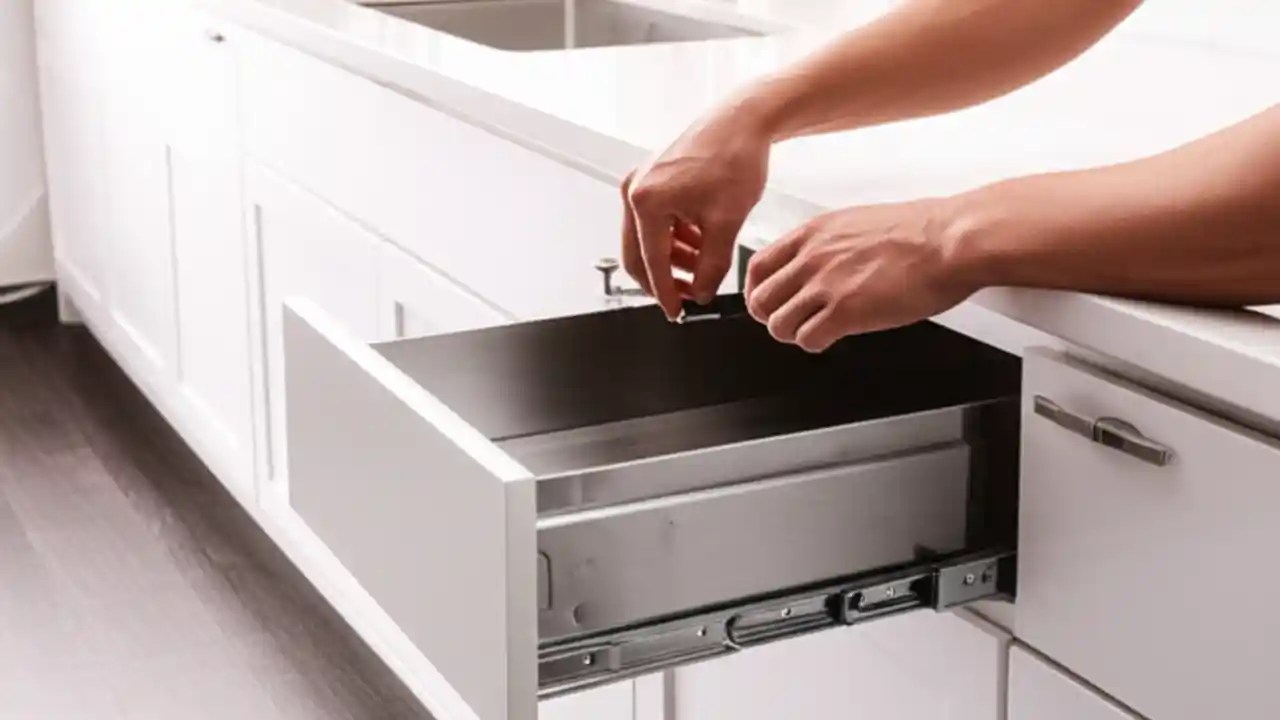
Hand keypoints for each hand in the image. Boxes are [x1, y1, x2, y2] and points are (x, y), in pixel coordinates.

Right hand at [622, 104, 771, 319]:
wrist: (742, 120)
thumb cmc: (734, 158)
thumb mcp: (727, 223)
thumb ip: (712, 266)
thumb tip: (701, 294)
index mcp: (646, 202)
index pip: (651, 263)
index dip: (666, 294)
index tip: (678, 313)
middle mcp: (634, 190)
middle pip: (637, 254)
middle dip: (663, 280)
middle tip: (687, 298)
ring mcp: (639, 182)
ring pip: (646, 239)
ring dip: (670, 259)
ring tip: (701, 269)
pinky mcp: (650, 178)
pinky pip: (654, 220)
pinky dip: (673, 238)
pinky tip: (699, 244)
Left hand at [744, 199, 978, 351]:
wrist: (949, 241)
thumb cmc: (920, 232)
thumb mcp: (858, 223)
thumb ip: (831, 244)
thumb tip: (823, 261)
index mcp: (813, 233)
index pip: (759, 266)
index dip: (758, 290)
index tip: (766, 300)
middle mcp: (812, 257)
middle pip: (762, 299)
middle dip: (771, 317)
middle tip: (788, 323)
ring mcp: (826, 285)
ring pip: (779, 324)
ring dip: (793, 334)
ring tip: (812, 332)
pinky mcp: (845, 312)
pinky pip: (807, 340)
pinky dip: (815, 344)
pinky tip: (832, 339)